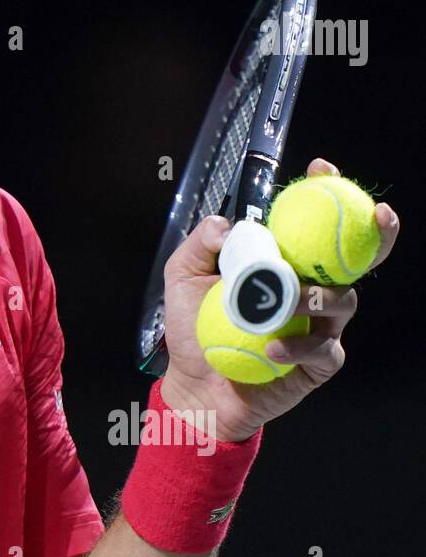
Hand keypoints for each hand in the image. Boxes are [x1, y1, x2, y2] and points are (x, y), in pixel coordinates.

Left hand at [159, 157, 399, 440]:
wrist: (194, 386)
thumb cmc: (193, 330)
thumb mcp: (182, 278)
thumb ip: (200, 244)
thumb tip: (226, 224)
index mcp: (282, 262)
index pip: (311, 224)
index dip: (325, 194)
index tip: (321, 170)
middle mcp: (308, 288)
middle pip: (354, 256)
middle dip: (374, 233)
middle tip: (374, 215)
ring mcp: (318, 325)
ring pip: (343, 300)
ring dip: (318, 297)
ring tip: (287, 305)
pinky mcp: (318, 363)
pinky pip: (323, 350)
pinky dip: (298, 348)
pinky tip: (272, 350)